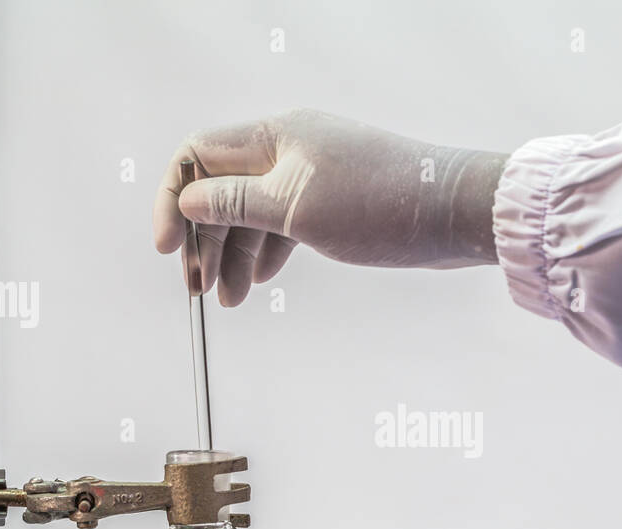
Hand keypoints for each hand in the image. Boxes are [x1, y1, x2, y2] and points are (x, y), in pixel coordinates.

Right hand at [153, 109, 507, 304]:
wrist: (453, 213)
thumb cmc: (381, 203)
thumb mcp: (296, 208)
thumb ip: (237, 203)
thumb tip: (190, 197)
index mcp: (275, 136)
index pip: (199, 156)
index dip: (174, 199)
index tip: (168, 248)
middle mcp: (289, 150)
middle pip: (224, 191)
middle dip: (206, 238)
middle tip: (198, 287)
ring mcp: (311, 177)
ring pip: (255, 214)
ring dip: (237, 255)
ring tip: (230, 299)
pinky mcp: (333, 204)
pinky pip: (284, 225)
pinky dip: (268, 253)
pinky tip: (260, 282)